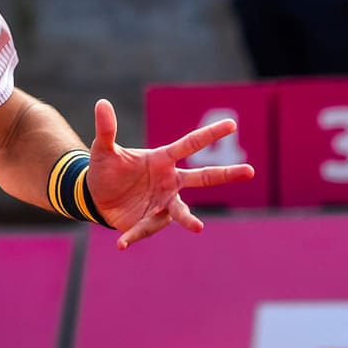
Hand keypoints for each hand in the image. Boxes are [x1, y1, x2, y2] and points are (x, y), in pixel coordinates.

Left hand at [84, 99, 255, 249]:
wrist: (97, 197)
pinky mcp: (150, 221)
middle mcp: (170, 181)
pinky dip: (133, 236)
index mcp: (163, 159)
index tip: (232, 124)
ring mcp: (163, 203)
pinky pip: (145, 229)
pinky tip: (121, 244)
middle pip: (203, 177)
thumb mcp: (103, 150)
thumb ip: (106, 130)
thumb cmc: (106, 170)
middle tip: (250, 171)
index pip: (190, 144)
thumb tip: (101, 103)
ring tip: (198, 227)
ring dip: (188, 219)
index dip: (210, 134)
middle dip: (226, 175)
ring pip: (180, 211)